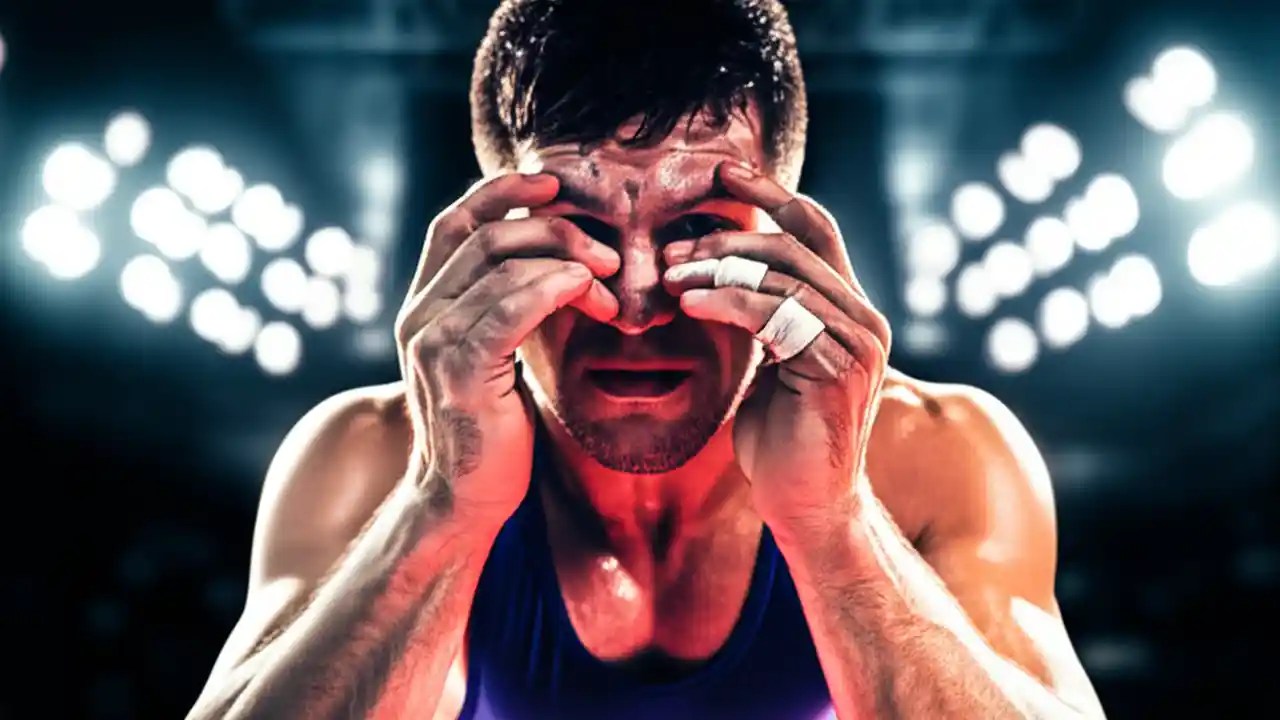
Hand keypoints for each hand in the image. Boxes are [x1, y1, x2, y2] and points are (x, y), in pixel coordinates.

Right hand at [394, 173, 619, 524]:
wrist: (464, 500)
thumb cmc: (492, 429)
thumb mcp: (495, 356)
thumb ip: (506, 309)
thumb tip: (557, 264)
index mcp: (425, 305)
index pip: (454, 223)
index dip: (500, 191)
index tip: (553, 183)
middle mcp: (420, 315)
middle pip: (486, 235)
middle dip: (555, 230)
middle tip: (609, 253)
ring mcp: (434, 341)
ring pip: (502, 265)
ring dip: (568, 263)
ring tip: (610, 286)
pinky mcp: (460, 370)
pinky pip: (510, 307)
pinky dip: (555, 288)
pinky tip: (589, 294)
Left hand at [662, 163, 890, 536]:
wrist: (805, 505)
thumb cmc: (779, 438)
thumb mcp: (767, 363)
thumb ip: (759, 316)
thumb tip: (715, 273)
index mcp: (847, 308)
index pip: (815, 228)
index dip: (771, 193)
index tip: (722, 172)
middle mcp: (863, 317)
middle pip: (795, 244)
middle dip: (726, 237)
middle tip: (670, 248)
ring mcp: (857, 341)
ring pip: (784, 275)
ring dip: (717, 268)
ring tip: (668, 276)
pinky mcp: (838, 367)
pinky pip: (777, 314)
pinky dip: (729, 301)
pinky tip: (691, 304)